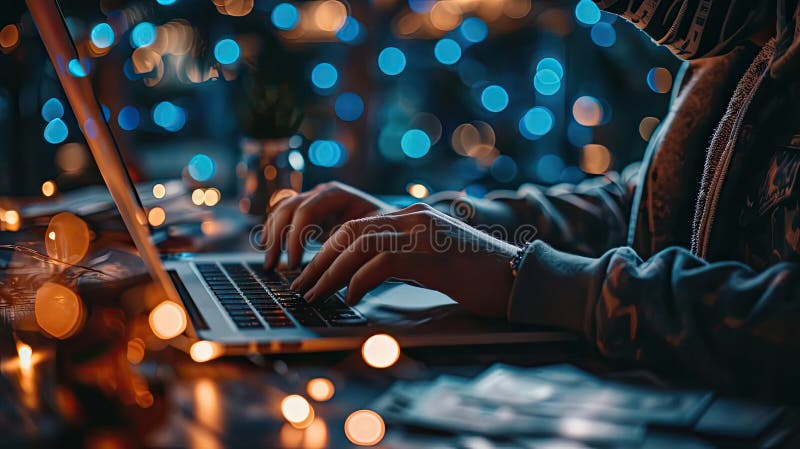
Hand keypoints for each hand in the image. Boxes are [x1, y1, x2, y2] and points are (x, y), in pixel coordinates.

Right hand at [261, 181, 395, 269]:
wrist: (394, 223)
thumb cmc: (388, 230)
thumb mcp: (377, 235)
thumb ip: (356, 246)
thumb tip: (337, 270)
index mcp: (337, 195)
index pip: (306, 211)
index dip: (296, 237)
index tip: (295, 264)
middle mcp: (321, 194)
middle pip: (288, 209)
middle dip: (277, 238)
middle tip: (274, 266)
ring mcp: (313, 200)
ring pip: (281, 212)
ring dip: (271, 237)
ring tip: (270, 264)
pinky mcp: (309, 213)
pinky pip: (282, 217)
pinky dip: (273, 233)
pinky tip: (269, 250)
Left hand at [290, 203, 518, 317]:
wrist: (519, 276)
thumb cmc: (479, 275)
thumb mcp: (435, 260)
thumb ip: (404, 258)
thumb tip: (364, 277)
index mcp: (414, 215)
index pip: (358, 225)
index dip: (329, 249)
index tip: (310, 273)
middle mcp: (414, 217)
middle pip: (350, 231)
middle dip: (320, 260)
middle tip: (301, 286)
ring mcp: (422, 232)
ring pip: (359, 244)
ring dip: (330, 272)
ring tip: (315, 295)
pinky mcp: (430, 254)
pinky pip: (381, 262)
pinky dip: (359, 281)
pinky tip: (351, 298)